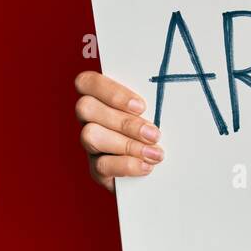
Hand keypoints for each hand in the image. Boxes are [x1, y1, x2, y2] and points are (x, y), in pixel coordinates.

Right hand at [74, 71, 164, 192]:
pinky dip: (127, 165)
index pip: (88, 82)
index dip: (111, 92)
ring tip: (155, 153)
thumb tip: (165, 86)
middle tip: (154, 134)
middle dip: (124, 122)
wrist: (165, 166)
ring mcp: (90, 143)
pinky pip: (101, 165)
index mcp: (102, 96)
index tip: (141, 106)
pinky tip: (147, 166)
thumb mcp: (157, 109)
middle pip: (85, 108)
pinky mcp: (96, 168)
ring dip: (127, 144)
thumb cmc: (160, 127)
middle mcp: (89, 117)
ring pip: (90, 135)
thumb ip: (152, 98)